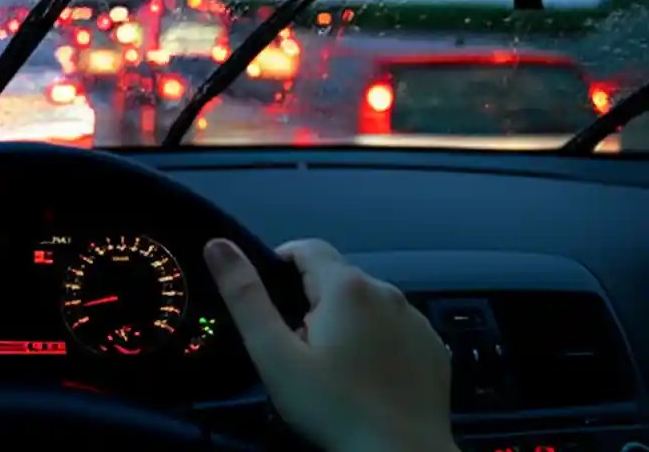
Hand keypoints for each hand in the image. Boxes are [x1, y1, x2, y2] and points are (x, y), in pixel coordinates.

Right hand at [204, 238, 455, 451]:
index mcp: (346, 286)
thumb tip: (218, 244)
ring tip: (331, 367)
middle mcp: (387, 291)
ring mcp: (416, 320)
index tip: (269, 303)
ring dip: (345, 320)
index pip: (306, 248)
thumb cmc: (332, 407)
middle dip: (311, 301)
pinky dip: (376, 340)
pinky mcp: (433, 347)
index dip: (280, 265)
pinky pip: (394, 329)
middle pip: (336, 278)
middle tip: (296, 348)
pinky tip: (366, 377)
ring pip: (367, 304)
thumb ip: (245, 297)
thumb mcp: (275, 355)